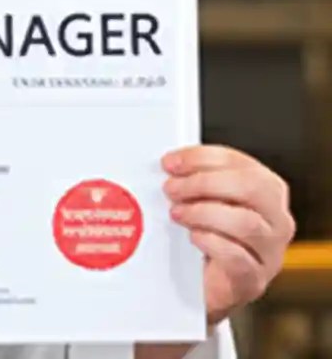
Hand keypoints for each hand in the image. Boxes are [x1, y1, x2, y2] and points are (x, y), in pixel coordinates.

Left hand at [163, 145, 295, 325]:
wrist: (206, 286)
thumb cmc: (205, 236)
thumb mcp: (204, 201)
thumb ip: (195, 180)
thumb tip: (169, 165)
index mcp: (265, 190)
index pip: (240, 163)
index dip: (201, 158)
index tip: (170, 162)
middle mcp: (276, 218)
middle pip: (251, 188)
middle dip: (204, 183)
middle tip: (171, 189)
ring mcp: (270, 251)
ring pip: (246, 223)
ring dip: (203, 213)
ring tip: (177, 214)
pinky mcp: (253, 279)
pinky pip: (237, 257)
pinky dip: (210, 242)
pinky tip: (193, 237)